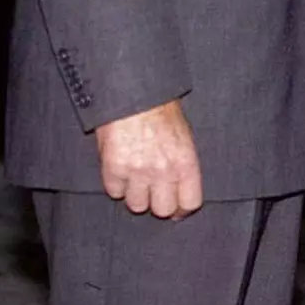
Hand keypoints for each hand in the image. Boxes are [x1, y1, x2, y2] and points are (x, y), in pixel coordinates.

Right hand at [96, 99, 202, 218]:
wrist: (134, 94)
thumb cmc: (162, 110)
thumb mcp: (184, 136)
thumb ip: (182, 164)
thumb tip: (181, 188)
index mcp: (186, 163)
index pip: (190, 203)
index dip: (182, 209)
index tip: (177, 209)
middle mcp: (164, 172)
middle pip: (162, 210)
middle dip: (158, 203)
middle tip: (154, 192)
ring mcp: (138, 172)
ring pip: (137, 206)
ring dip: (136, 195)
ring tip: (136, 178)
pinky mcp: (114, 169)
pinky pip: (115, 192)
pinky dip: (117, 184)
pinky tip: (120, 170)